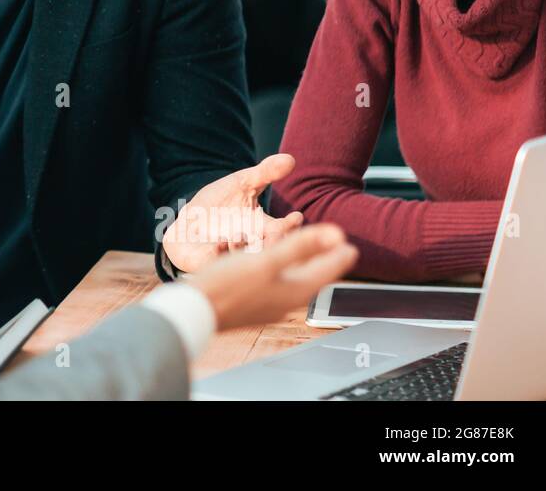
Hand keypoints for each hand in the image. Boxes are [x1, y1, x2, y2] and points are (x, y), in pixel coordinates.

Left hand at [162, 154, 303, 273]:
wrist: (189, 221)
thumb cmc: (220, 203)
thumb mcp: (242, 183)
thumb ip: (265, 173)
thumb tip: (289, 158)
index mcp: (262, 228)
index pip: (282, 229)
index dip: (291, 225)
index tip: (296, 216)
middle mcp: (251, 245)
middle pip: (268, 249)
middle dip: (273, 244)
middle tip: (276, 234)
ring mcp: (231, 256)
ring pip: (243, 258)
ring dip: (242, 247)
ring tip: (238, 235)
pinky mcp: (210, 261)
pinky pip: (217, 261)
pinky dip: (218, 252)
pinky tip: (218, 243)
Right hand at [187, 223, 358, 330]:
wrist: (195, 310)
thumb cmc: (228, 286)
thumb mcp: (267, 260)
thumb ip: (300, 246)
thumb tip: (335, 235)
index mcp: (294, 291)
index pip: (327, 271)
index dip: (339, 256)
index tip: (350, 246)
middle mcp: (285, 301)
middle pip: (310, 275)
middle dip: (321, 259)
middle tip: (333, 248)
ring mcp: (267, 304)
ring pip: (290, 278)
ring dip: (296, 261)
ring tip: (302, 249)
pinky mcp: (252, 302)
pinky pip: (271, 280)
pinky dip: (274, 266)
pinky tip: (263, 258)